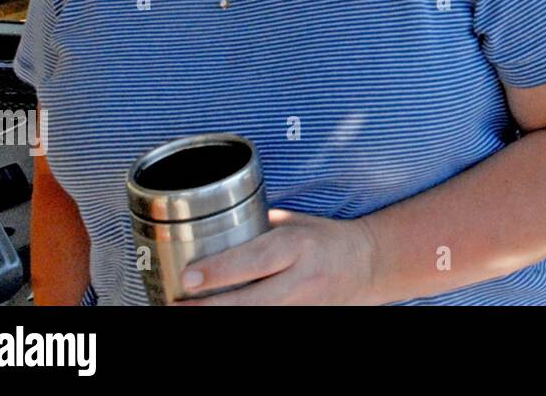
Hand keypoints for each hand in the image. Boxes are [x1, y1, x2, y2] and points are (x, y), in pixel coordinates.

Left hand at [174, 208, 378, 304]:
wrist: (369, 264)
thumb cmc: (324, 238)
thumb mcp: (294, 223)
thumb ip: (257, 230)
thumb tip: (207, 234)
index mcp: (299, 244)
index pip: (256, 260)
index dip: (220, 271)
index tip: (187, 279)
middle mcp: (304, 278)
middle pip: (252, 301)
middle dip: (210, 307)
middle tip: (176, 306)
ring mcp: (306, 306)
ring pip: (260, 318)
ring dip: (223, 317)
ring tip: (190, 312)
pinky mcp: (306, 319)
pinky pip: (270, 322)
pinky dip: (244, 320)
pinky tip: (220, 315)